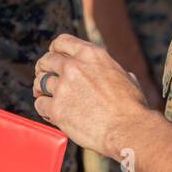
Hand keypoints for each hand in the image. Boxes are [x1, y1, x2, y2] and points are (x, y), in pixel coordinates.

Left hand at [33, 35, 153, 157]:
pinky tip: (50, 113)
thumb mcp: (124, 77)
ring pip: (40, 81)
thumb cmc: (132, 107)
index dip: (55, 49)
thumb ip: (109, 71)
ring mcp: (64, 87)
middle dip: (43, 67)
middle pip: (47, 60)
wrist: (128, 129)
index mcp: (92, 55)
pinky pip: (40, 104)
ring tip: (42, 94)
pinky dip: (44, 109)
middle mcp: (74, 67)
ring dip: (40, 88)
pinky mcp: (57, 109)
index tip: (53, 55)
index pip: (62, 41)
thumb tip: (112, 74)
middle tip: (43, 75)